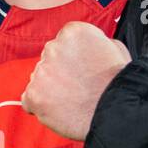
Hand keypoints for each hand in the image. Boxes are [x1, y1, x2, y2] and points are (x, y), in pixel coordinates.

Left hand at [22, 21, 130, 140]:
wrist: (115, 114)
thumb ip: (95, 42)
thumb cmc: (118, 84)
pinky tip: (59, 109)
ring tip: (72, 100)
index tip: (81, 67)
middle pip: (50, 58)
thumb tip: (88, 46)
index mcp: (73, 33)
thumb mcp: (116, 49)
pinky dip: (40, 105)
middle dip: (60, 71)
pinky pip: (29, 99)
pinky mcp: (33, 95)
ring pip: (40, 78)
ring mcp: (41, 72)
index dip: (73, 56)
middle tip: (78, 86)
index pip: (63, 40)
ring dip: (51, 88)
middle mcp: (53, 48)